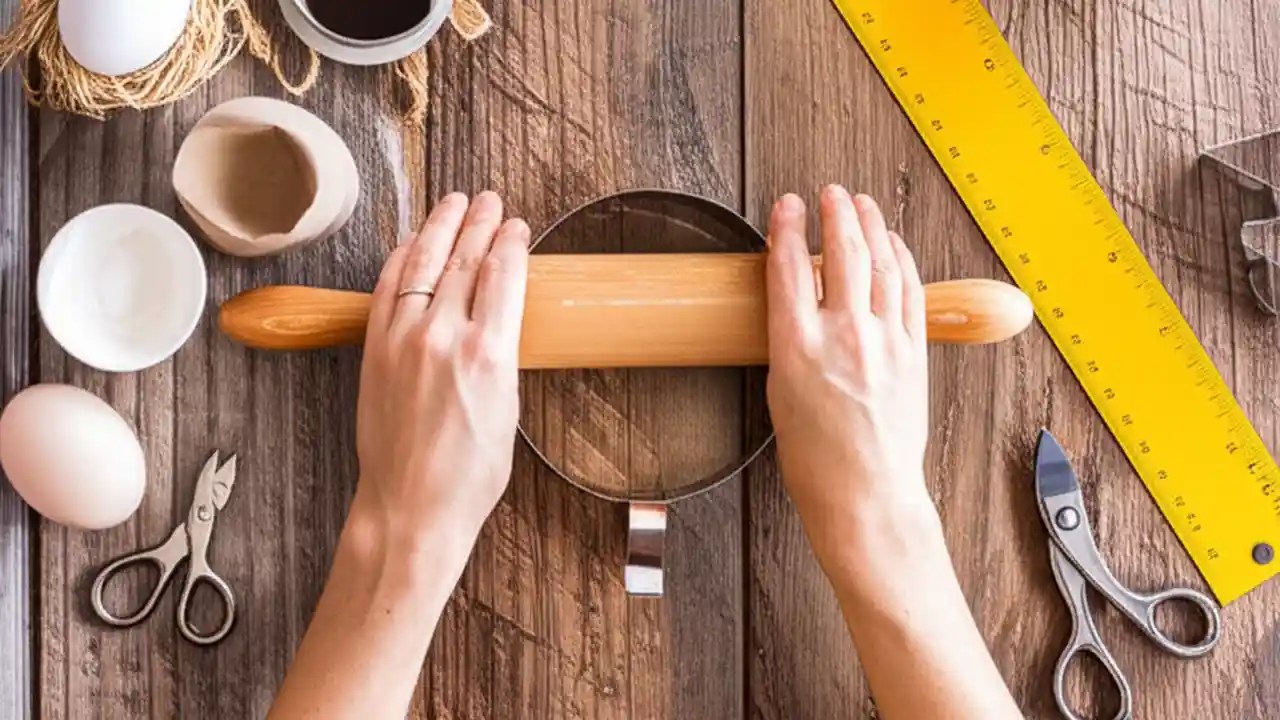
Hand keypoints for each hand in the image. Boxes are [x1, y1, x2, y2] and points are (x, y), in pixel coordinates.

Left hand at [354, 191, 530, 548]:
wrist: (411, 507)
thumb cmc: (468, 476)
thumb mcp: (508, 411)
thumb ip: (502, 357)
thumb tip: (498, 322)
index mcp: (489, 355)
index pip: (503, 276)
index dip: (511, 242)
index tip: (517, 226)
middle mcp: (444, 337)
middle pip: (466, 260)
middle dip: (481, 223)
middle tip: (490, 200)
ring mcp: (403, 340)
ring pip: (424, 264)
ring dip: (441, 227)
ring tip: (455, 202)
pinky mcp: (374, 350)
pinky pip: (387, 288)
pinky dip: (402, 258)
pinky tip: (413, 242)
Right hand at [765, 186, 931, 559]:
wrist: (865, 494)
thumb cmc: (815, 459)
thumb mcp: (779, 393)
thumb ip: (789, 341)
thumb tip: (798, 305)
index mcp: (797, 348)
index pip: (789, 267)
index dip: (786, 227)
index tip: (785, 206)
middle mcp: (843, 336)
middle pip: (843, 252)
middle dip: (835, 212)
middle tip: (829, 193)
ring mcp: (884, 342)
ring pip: (882, 264)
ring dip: (872, 226)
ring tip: (862, 204)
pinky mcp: (913, 353)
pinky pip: (911, 291)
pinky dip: (902, 260)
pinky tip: (894, 245)